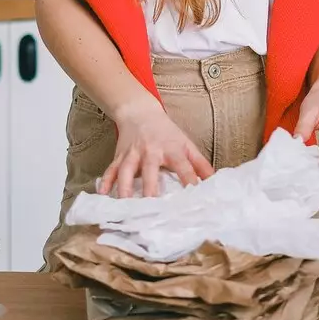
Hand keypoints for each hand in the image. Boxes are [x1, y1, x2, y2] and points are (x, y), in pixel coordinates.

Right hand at [99, 99, 214, 197]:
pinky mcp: (119, 156)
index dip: (189, 179)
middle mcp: (150, 151)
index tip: (194, 195)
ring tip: (125, 205)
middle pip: (149, 169)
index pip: (182, 166)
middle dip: (150, 187)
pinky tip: (103, 193)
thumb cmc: (167, 132)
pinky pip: (111, 169)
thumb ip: (201, 164)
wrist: (140, 113)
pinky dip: (106, 181)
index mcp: (171, 149)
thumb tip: (215, 181)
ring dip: (124, 187)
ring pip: (125, 171)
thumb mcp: (187, 144)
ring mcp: (132, 154)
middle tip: (152, 207)